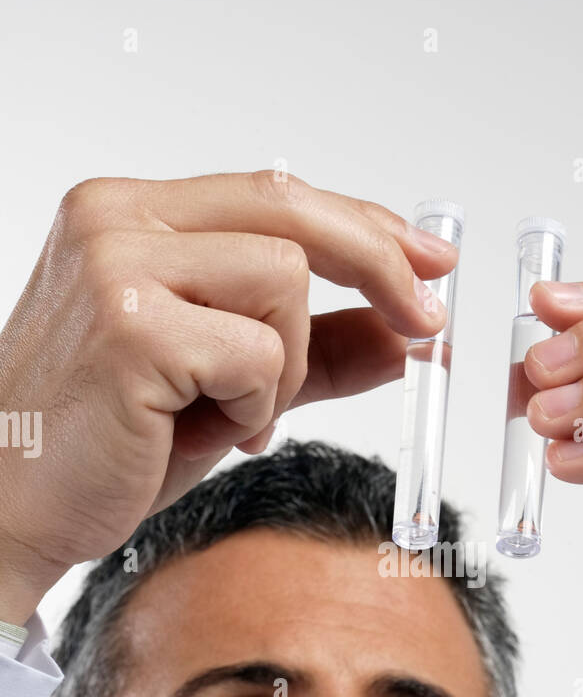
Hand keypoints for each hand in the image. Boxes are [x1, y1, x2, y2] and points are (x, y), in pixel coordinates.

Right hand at [0, 170, 455, 621]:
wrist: (11, 503)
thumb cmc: (107, 442)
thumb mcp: (228, 385)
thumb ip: (312, 350)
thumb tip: (403, 335)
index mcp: (131, 213)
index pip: (274, 193)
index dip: (365, 225)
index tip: (427, 261)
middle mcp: (116, 218)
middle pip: (291, 210)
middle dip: (379, 264)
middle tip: (425, 320)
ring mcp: (117, 265)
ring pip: (284, 283)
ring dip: (286, 367)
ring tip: (230, 415)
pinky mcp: (130, 326)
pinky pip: (259, 354)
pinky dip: (254, 406)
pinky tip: (202, 432)